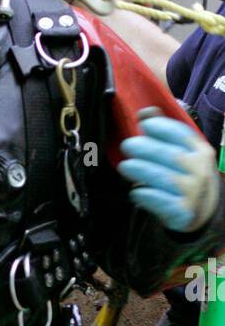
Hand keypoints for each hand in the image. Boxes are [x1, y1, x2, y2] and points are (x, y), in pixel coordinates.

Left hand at [118, 108, 219, 232]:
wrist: (201, 213)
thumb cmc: (186, 177)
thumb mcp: (184, 154)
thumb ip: (164, 133)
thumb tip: (144, 112)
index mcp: (201, 151)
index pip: (182, 134)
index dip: (162, 127)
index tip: (143, 123)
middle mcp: (199, 170)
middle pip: (170, 155)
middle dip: (146, 148)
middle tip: (126, 146)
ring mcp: (192, 192)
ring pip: (163, 177)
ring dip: (141, 170)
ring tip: (124, 167)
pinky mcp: (181, 212)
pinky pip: (159, 201)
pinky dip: (144, 195)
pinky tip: (134, 192)